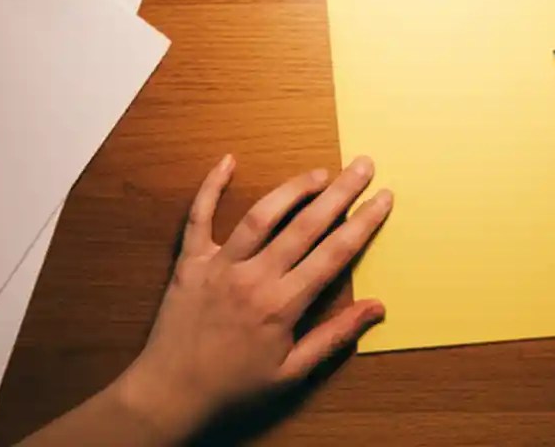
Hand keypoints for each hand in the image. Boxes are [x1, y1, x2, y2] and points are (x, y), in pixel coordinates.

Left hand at [112, 155, 391, 442]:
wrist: (171, 393)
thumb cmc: (233, 387)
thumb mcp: (292, 372)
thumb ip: (334, 336)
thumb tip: (377, 308)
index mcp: (281, 305)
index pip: (334, 254)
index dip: (363, 223)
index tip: (383, 198)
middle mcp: (253, 278)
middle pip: (305, 225)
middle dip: (340, 193)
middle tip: (363, 165)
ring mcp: (219, 266)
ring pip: (261, 215)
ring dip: (292, 189)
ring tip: (319, 172)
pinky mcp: (190, 262)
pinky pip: (198, 217)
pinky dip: (211, 187)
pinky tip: (227, 162)